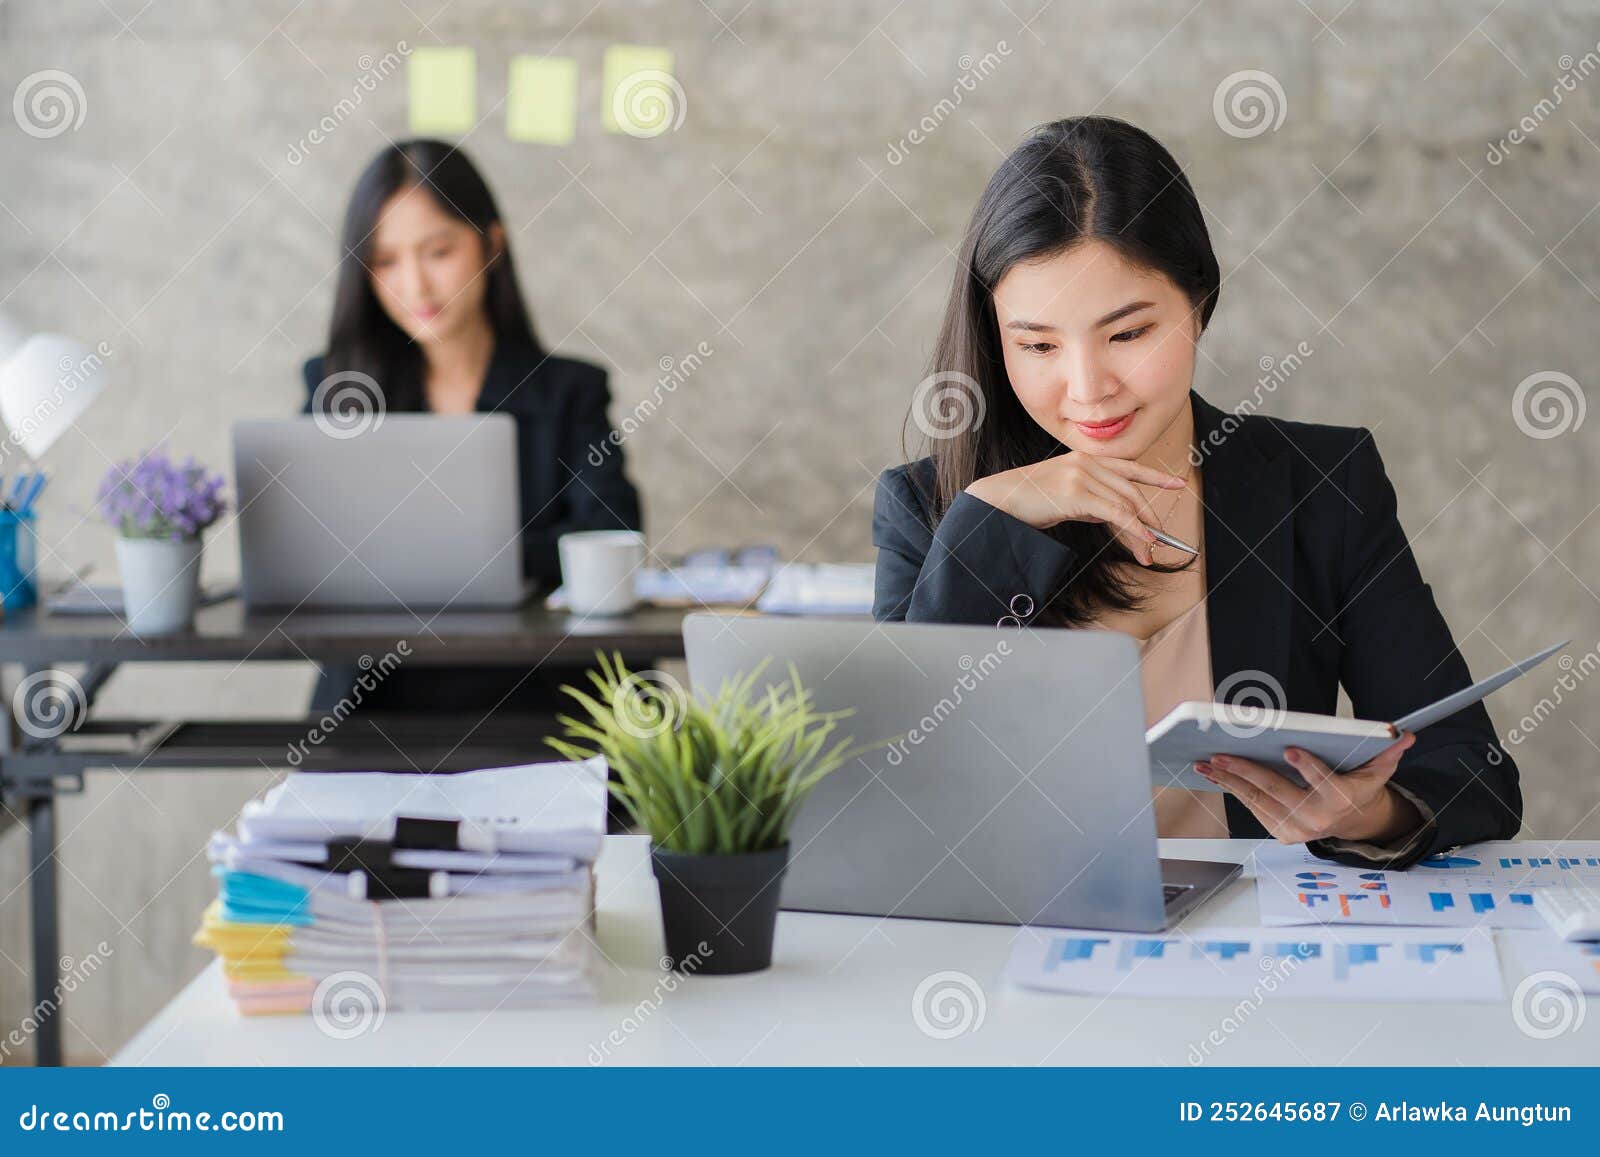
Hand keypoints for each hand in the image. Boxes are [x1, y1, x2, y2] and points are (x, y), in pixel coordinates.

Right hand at [965, 454, 1185, 565]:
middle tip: (1160, 540)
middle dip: (1149, 517)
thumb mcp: (1063, 496)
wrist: (998, 500)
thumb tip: (1110, 514)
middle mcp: (1086, 463)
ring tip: (1150, 550)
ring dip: (1143, 530)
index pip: (1129, 467)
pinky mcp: (1075, 493)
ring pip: (1125, 503)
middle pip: (1131, 489)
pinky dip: (1132, 528)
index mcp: (1084, 460)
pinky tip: (1141, 541)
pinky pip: (1115, 512)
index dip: (1155, 477)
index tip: (1176, 484)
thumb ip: (1088, 499)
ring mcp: (1081, 476)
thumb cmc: (1026, 502)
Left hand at [1194, 732, 1421, 844]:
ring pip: (1258, 801)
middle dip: (1247, 772)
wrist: (1350, 821)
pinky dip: (1233, 791)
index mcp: (1340, 799)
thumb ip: (1387, 752)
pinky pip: (1253, 808)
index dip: (1308, 768)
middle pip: (1278, 791)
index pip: (1324, 783)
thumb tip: (1404, 734)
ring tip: (1207, 764)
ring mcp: (1296, 828)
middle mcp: (1317, 818)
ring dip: (1230, 781)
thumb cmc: (1359, 787)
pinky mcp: (1281, 832)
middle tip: (1222, 755)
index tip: (1290, 750)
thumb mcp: (1377, 771)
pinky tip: (1216, 775)